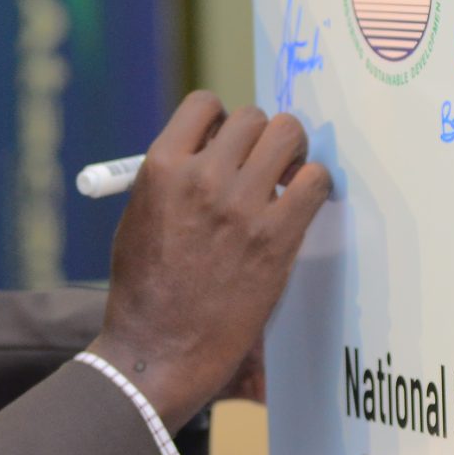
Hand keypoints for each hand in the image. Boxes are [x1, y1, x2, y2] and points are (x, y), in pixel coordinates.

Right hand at [88, 91, 330, 426]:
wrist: (159, 349)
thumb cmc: (145, 289)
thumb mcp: (139, 218)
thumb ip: (173, 178)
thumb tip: (213, 149)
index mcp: (161, 168)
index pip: (204, 105)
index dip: (222, 121)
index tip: (229, 144)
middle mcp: (202, 177)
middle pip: (252, 117)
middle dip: (261, 136)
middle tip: (266, 164)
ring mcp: (241, 205)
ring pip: (288, 136)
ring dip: (292, 152)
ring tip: (288, 177)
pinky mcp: (276, 237)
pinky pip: (314, 181)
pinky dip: (314, 185)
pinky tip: (302, 202)